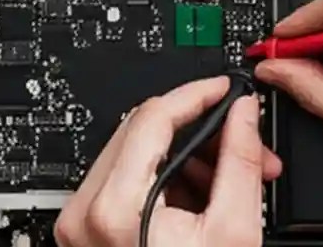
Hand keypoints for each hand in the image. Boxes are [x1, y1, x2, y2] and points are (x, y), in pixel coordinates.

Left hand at [54, 77, 282, 246]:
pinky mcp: (82, 231)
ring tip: (231, 183)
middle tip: (243, 143)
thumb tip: (243, 115)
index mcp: (115, 207)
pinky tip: (202, 200)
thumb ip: (241, 163)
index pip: (153, 116)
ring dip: (186, 158)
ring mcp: (78, 222)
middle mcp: (84, 211)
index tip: (224, 89)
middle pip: (141, 131)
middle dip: (199, 133)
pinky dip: (165, 180)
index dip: (196, 95)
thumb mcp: (233, 233)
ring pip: (134, 154)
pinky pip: (124, 181)